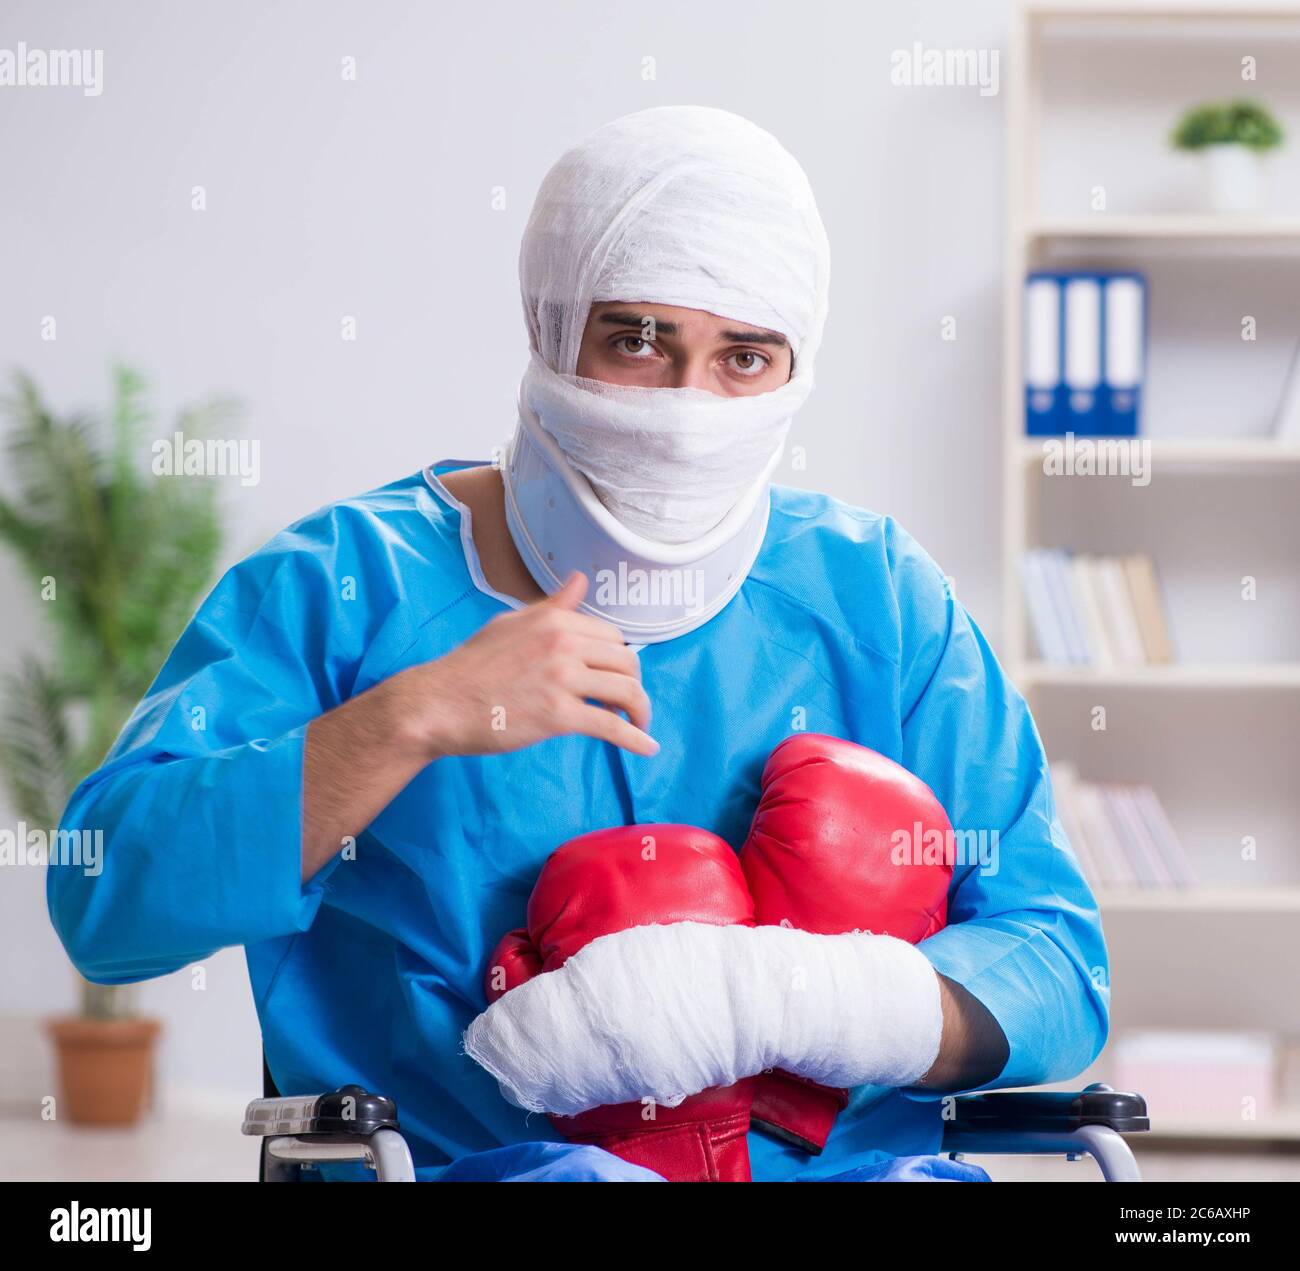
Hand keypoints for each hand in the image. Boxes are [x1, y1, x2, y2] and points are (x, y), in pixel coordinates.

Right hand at [403, 572, 656, 758]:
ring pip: (627, 692)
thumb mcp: (512, 624)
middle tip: (628, 703)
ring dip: (641, 711)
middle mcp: (563, 643)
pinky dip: (635, 738)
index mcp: (555, 620)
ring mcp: (561, 679)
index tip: (614, 677)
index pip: (613, 636)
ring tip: (639, 725)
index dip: (620, 660)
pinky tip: (646, 748)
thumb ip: (552, 607)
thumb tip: (580, 581)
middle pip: (627, 662)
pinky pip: (611, 726)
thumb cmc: (471, 667)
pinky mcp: (558, 715)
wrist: (437, 703)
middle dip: (634, 684)